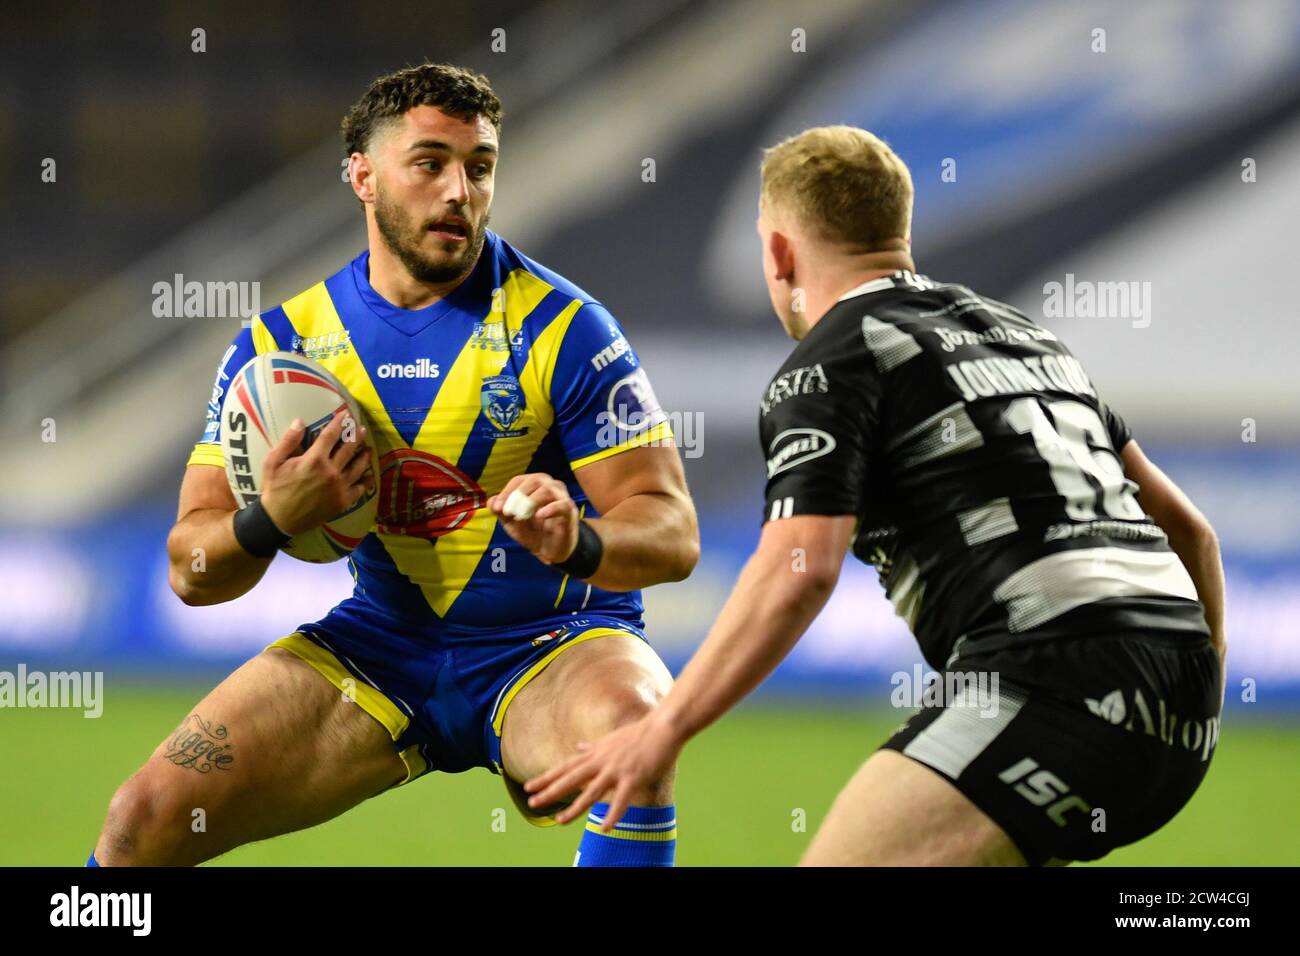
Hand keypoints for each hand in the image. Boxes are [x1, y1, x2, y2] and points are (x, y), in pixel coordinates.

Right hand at [261, 407, 374, 535]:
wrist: (279, 520)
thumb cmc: (275, 489)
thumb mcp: (273, 462)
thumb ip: (287, 441)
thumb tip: (300, 421)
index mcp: (314, 460)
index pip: (331, 435)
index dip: (339, 423)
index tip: (346, 415)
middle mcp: (331, 472)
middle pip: (348, 449)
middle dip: (356, 436)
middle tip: (361, 429)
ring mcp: (339, 487)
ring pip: (358, 467)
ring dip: (364, 456)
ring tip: (368, 449)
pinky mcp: (343, 501)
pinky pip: (360, 488)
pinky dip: (366, 480)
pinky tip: (369, 475)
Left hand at [486, 473, 579, 565]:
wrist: (549, 550)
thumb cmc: (531, 530)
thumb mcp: (510, 522)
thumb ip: (500, 511)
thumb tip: (492, 502)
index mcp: (535, 485)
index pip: (519, 480)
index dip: (507, 492)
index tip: (498, 508)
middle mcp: (550, 486)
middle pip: (535, 480)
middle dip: (518, 495)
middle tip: (508, 512)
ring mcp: (561, 497)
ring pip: (547, 489)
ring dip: (530, 501)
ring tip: (521, 516)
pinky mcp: (569, 511)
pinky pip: (561, 505)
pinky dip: (549, 509)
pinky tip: (539, 516)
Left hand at [522, 713, 683, 828]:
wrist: (662, 728)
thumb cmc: (639, 733)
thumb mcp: (610, 738)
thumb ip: (593, 746)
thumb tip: (578, 746)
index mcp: (595, 754)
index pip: (566, 767)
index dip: (546, 777)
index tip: (527, 786)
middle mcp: (601, 762)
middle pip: (571, 779)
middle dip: (550, 791)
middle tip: (531, 803)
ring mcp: (616, 770)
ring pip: (590, 792)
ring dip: (574, 808)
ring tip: (559, 821)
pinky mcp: (633, 778)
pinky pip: (621, 800)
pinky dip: (613, 815)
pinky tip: (603, 828)